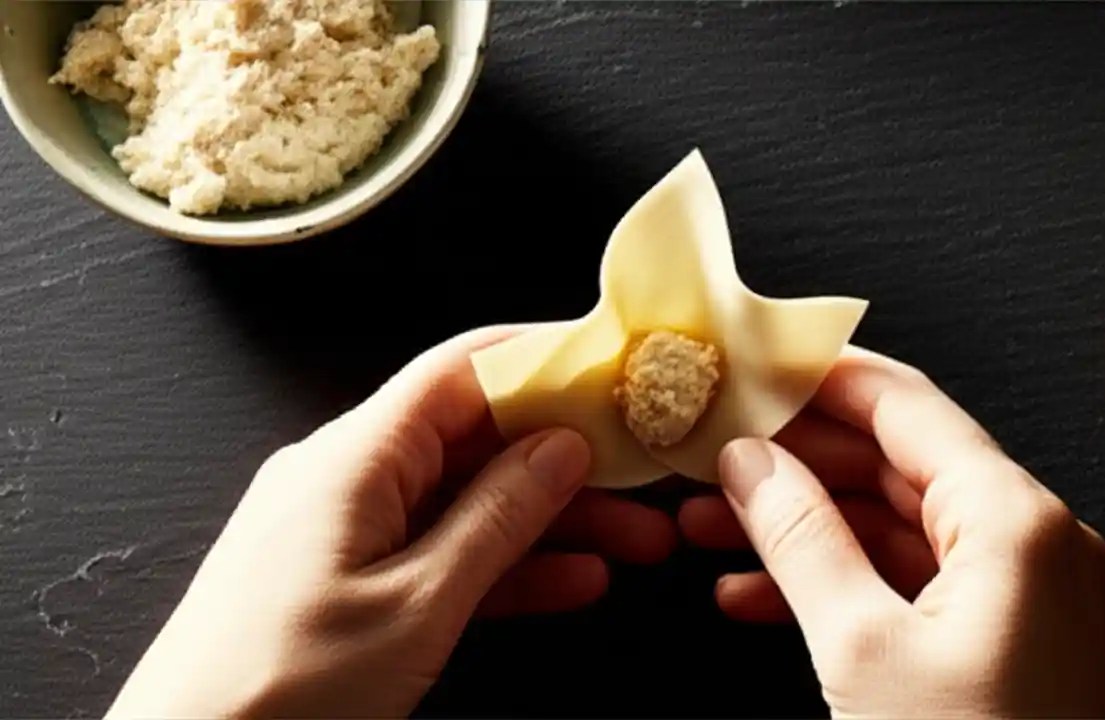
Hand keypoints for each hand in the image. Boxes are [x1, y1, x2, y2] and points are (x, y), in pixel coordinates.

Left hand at [106, 325, 676, 718]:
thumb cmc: (275, 691)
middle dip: (569, 457)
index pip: (464, 371)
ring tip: (636, 537)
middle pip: (478, 437)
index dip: (546, 361)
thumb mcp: (416, 604)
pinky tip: (571, 580)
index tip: (614, 370)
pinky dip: (505, 564)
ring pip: (468, 499)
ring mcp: (343, 528)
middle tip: (645, 473)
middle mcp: (345, 476)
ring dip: (552, 518)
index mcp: (353, 458)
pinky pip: (440, 551)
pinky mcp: (344, 577)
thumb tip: (559, 450)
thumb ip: (496, 520)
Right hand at [680, 347, 1104, 717]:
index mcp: (1014, 520)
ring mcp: (1019, 593)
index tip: (754, 364)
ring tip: (710, 523)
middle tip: (714, 448)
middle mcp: (1030, 542)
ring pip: (893, 525)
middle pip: (894, 460)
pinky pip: (908, 584)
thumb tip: (748, 464)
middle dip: (794, 459)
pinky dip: (836, 581)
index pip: (906, 404)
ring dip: (802, 523)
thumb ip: (799, 539)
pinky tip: (756, 594)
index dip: (820, 377)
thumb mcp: (860, 649)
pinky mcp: (1001, 641)